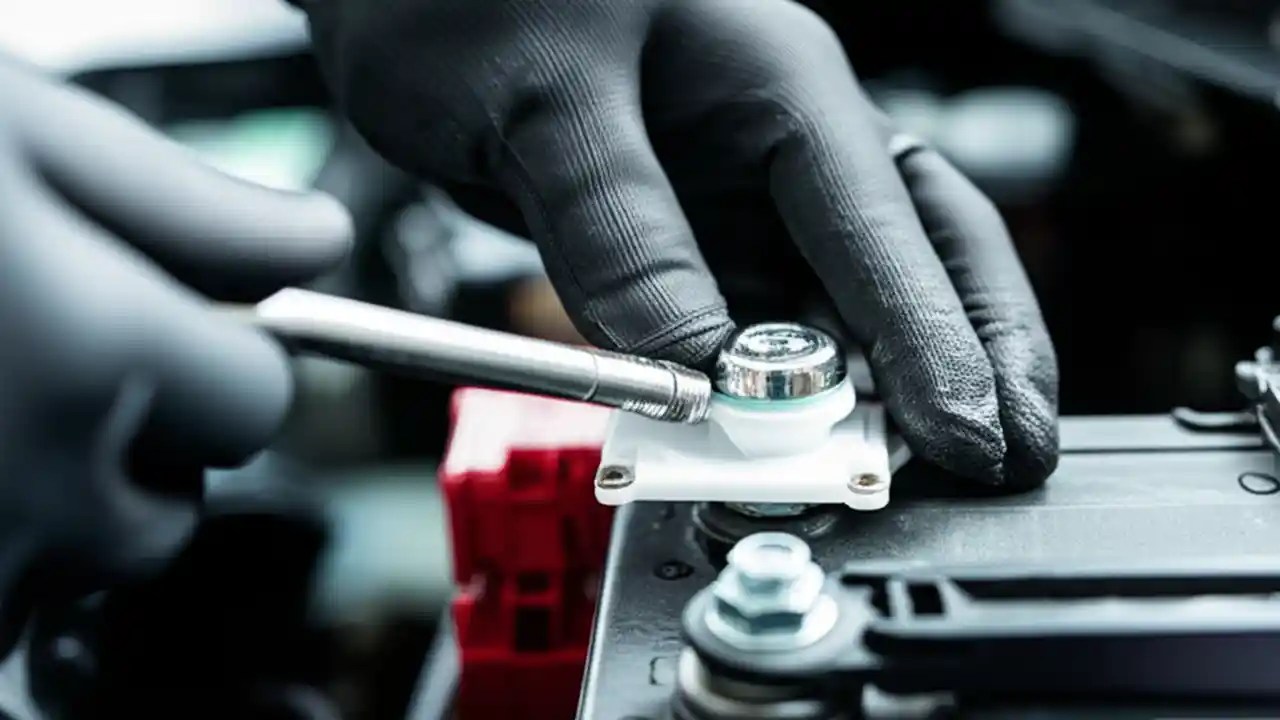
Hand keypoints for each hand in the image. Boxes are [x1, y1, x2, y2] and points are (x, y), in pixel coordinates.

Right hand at [0, 57, 350, 651]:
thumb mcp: (16, 130)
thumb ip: (187, 204)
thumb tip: (317, 240)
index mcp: (87, 356)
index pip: (259, 402)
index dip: (222, 354)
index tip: (171, 321)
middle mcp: (25, 493)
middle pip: (171, 509)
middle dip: (141, 441)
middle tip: (42, 356)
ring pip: (79, 562)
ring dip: (58, 496)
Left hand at [296, 0, 1056, 486]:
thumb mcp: (543, 104)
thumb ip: (621, 234)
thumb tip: (696, 369)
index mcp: (774, 80)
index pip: (879, 222)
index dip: (930, 335)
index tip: (964, 432)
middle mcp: (774, 139)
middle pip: (914, 252)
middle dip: (969, 353)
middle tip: (1008, 454)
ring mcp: (731, 190)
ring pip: (835, 298)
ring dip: (873, 384)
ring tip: (913, 466)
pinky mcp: (679, 234)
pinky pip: (746, 319)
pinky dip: (772, 384)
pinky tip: (791, 435)